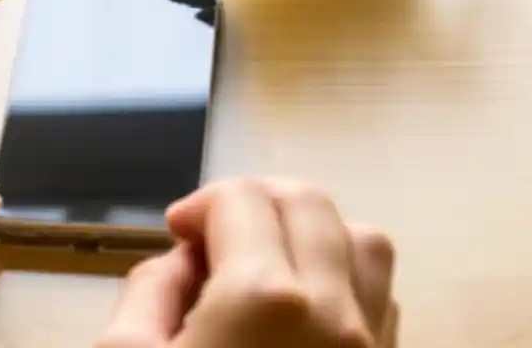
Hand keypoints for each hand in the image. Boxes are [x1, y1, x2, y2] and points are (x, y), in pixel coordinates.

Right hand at [96, 179, 397, 347]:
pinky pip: (382, 300)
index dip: (199, 205)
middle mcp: (334, 312)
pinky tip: (299, 311)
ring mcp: (371, 345)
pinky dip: (342, 281)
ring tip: (266, 265)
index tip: (177, 234)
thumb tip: (182, 261)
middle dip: (255, 202)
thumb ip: (148, 290)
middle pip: (308, 202)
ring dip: (312, 233)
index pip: (239, 198)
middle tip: (214, 237)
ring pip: (363, 242)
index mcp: (264, 298)